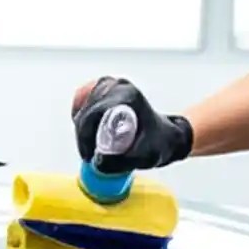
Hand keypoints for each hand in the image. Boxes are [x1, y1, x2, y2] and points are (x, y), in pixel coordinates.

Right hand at [72, 76, 193, 172]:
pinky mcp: (103, 88)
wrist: (167, 135)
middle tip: (90, 154)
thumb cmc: (160, 142)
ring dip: (83, 129)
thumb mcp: (144, 156)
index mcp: (128, 96)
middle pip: (86, 112)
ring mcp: (110, 85)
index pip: (93, 114)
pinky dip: (82, 116)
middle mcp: (118, 86)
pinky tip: (90, 129)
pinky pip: (82, 100)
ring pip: (82, 108)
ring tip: (94, 144)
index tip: (89, 154)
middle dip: (84, 136)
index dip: (86, 137)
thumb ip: (120, 161)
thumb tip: (96, 163)